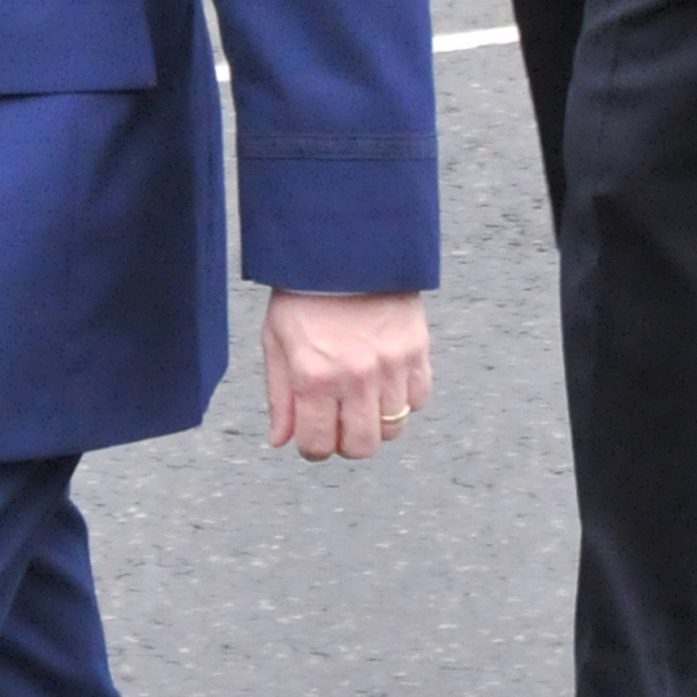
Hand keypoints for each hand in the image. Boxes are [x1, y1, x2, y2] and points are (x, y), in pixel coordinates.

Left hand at [262, 289, 429, 463]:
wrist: (345, 249)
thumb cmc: (303, 293)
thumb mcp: (277, 342)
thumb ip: (279, 396)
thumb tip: (281, 440)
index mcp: (314, 376)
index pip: (318, 445)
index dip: (313, 448)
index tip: (313, 437)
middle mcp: (355, 377)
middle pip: (362, 446)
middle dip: (347, 443)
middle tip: (340, 423)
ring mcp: (391, 366)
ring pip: (393, 427)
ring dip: (376, 421)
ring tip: (362, 398)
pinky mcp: (417, 351)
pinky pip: (419, 399)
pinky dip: (405, 399)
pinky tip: (386, 381)